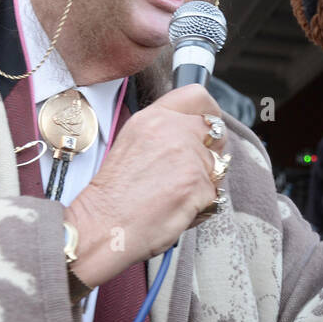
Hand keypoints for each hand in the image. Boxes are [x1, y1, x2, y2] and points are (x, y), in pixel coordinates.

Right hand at [63, 84, 227, 288]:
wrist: (104, 225)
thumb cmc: (114, 193)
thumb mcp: (132, 142)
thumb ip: (163, 130)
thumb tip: (190, 129)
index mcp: (154, 118)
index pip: (197, 96)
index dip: (209, 111)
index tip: (209, 124)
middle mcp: (173, 131)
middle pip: (216, 131)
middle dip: (212, 151)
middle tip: (192, 170)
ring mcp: (189, 157)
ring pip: (219, 165)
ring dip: (206, 181)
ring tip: (177, 194)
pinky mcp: (199, 184)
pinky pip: (216, 193)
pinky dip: (203, 204)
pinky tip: (178, 208)